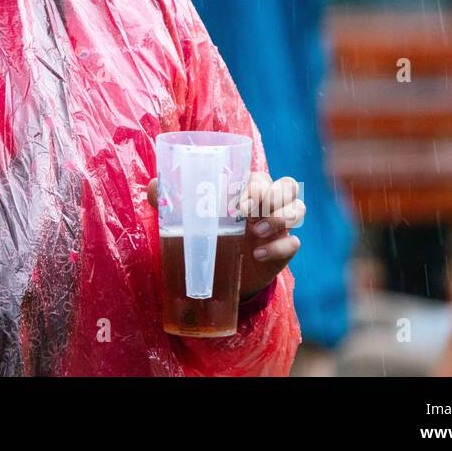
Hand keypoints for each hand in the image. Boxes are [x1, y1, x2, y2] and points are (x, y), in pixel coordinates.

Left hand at [146, 172, 303, 300]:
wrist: (217, 274)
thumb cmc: (205, 235)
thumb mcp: (187, 219)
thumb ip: (170, 200)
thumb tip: (154, 185)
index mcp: (245, 191)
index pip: (260, 176)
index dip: (254, 184)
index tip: (233, 202)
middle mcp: (266, 205)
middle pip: (287, 185)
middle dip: (271, 195)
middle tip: (245, 214)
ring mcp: (278, 227)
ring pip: (298, 208)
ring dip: (280, 217)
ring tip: (255, 231)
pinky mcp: (283, 251)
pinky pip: (294, 243)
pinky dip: (279, 247)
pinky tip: (257, 254)